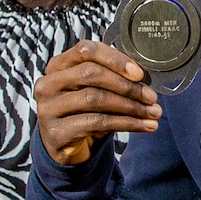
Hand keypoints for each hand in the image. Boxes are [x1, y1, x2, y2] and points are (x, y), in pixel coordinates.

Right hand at [34, 40, 158, 165]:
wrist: (65, 149)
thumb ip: (109, 77)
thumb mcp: (93, 90)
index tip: (140, 73)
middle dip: (127, 86)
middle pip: (91, 74)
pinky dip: (126, 123)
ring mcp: (48, 109)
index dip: (114, 59)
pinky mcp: (56, 132)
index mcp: (57, 66)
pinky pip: (97, 122)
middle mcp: (47, 84)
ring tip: (153, 113)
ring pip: (95, 99)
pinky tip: (143, 126)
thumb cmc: (83, 113)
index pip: (85, 50)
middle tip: (151, 97)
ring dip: (131, 106)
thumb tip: (143, 77)